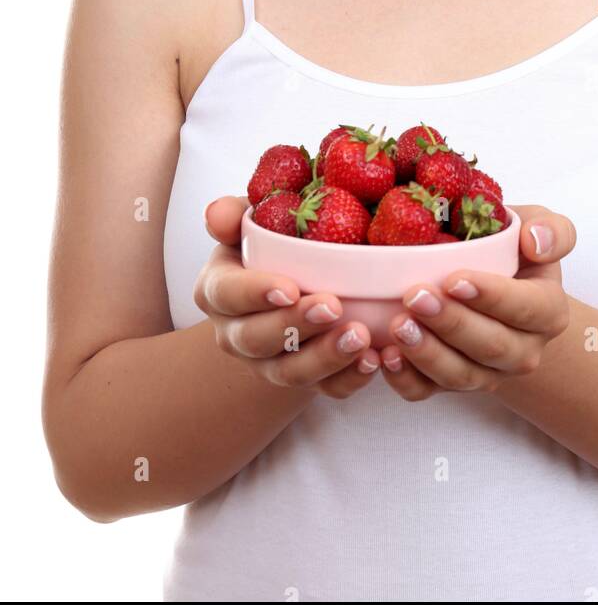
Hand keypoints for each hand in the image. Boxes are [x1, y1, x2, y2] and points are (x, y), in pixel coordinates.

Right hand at [194, 195, 381, 397]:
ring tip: (361, 337)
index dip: (255, 293)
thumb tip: (217, 215)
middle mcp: (236, 333)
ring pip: (290, 372)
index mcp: (218, 290)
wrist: (295, 279)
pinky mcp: (304, 381)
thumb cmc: (272, 241)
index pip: (226, 294)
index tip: (289, 287)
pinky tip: (374, 361)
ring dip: (326, 357)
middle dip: (295, 326)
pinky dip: (350, 379)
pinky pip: (325, 389)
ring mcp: (268, 363)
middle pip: (257, 339)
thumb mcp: (251, 220)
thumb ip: (234, 215)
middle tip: (333, 306)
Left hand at [378, 206, 574, 400]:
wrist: (496, 288)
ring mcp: (488, 373)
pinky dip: (406, 379)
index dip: (491, 296)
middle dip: (451, 323)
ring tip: (398, 326)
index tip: (454, 279)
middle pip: (491, 345)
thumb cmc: (514, 250)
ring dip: (427, 353)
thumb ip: (552, 230)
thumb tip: (535, 243)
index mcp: (548, 311)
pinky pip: (428, 392)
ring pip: (461, 375)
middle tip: (415, 296)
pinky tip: (386, 356)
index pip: (525, 308)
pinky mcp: (452, 385)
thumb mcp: (538, 227)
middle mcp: (523, 350)